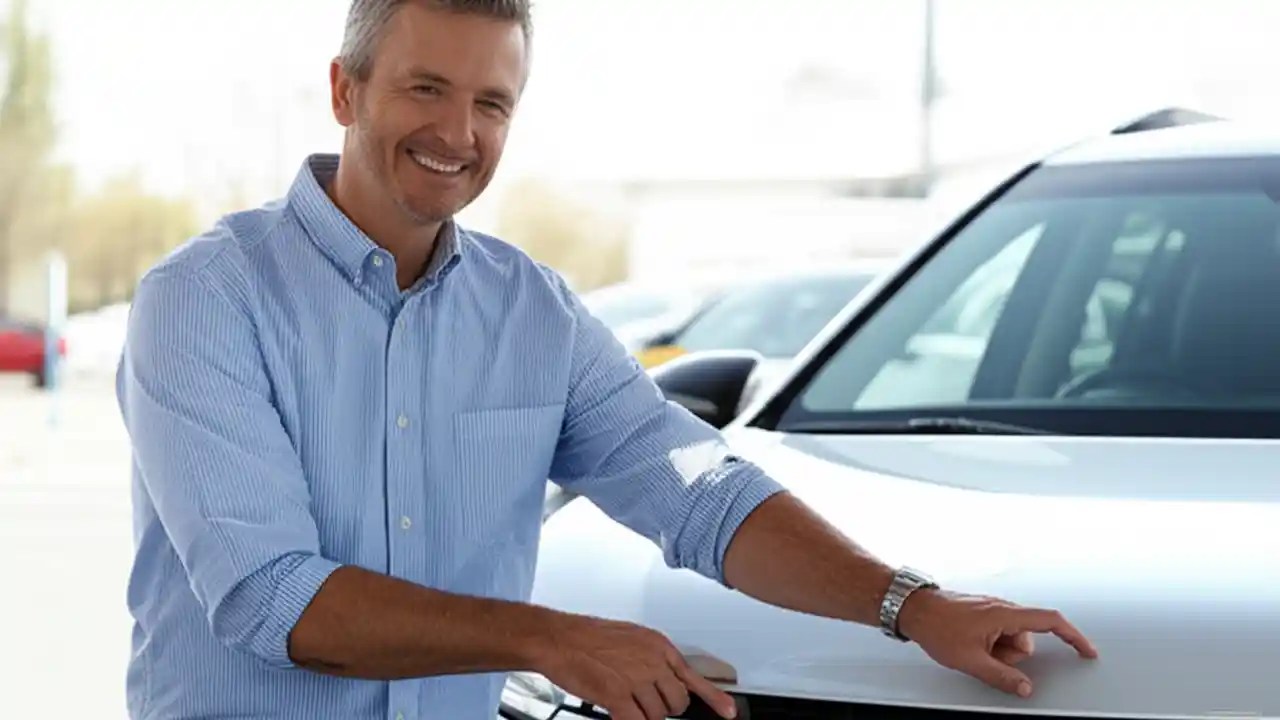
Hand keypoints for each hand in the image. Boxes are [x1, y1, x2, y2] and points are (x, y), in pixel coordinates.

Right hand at [535, 613, 737, 719]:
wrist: (560, 638)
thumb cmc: (589, 637)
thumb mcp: (632, 638)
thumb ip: (652, 658)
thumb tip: (665, 678)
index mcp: (658, 645)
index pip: (693, 676)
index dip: (714, 697)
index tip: (728, 711)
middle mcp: (652, 661)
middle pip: (677, 701)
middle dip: (664, 708)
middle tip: (646, 703)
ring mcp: (637, 679)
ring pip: (657, 715)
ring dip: (644, 715)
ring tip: (626, 701)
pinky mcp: (618, 695)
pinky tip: (622, 714)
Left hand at [897, 589, 1098, 697]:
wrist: (913, 608)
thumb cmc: (937, 625)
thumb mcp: (970, 660)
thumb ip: (1002, 676)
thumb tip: (1024, 687)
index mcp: (1005, 614)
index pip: (1051, 622)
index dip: (1073, 637)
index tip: (1087, 651)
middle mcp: (1003, 608)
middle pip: (1027, 641)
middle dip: (1010, 656)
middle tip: (982, 655)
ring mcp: (992, 610)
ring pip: (1011, 641)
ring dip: (997, 651)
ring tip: (971, 648)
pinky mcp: (983, 614)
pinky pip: (998, 635)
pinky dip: (989, 645)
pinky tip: (968, 644)